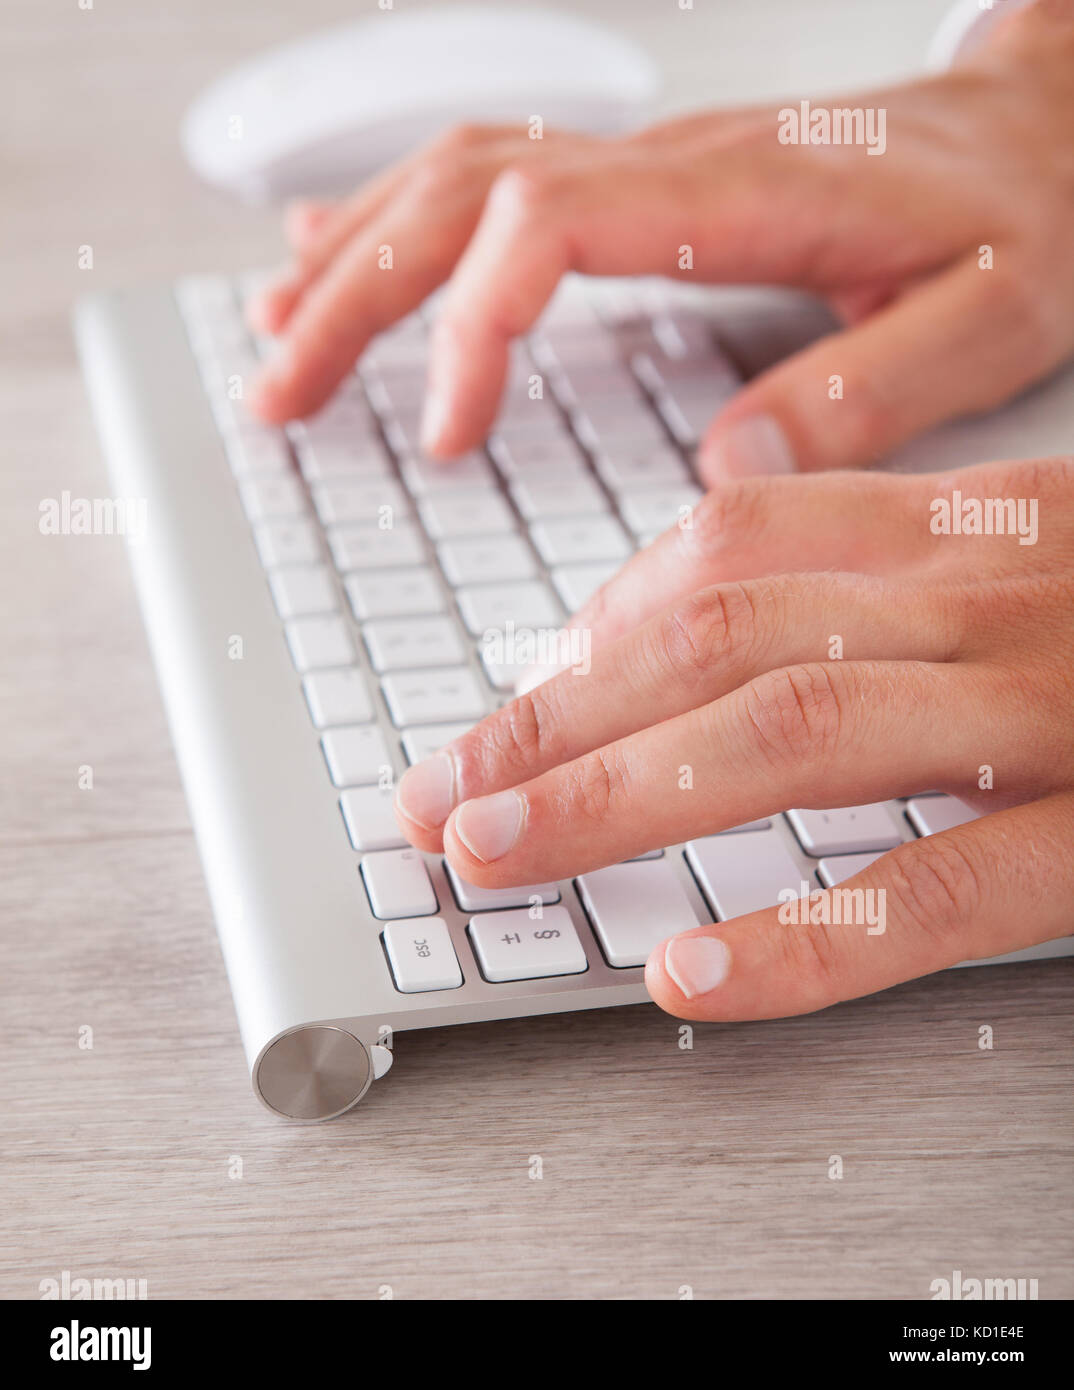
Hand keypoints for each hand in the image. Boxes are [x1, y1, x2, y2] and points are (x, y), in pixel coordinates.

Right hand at [247, 1, 1073, 477]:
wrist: (1046, 131)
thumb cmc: (1025, 222)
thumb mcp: (995, 316)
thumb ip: (875, 386)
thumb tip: (726, 459)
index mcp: (746, 194)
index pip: (546, 225)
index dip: (470, 324)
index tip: (445, 438)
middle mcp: (673, 164)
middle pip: (462, 194)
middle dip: (353, 294)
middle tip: (277, 393)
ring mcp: (649, 165)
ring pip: (458, 175)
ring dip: (353, 255)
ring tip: (274, 337)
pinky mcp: (643, 184)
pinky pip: (492, 178)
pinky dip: (400, 216)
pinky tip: (341, 247)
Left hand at [392, 456, 1073, 1019]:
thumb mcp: (1050, 558)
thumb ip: (912, 573)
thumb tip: (746, 609)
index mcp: (970, 529)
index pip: (740, 546)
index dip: (600, 624)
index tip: (524, 693)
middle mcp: (989, 598)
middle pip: (721, 637)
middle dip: (555, 718)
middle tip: (441, 789)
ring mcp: (1045, 707)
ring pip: (795, 730)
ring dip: (615, 794)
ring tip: (495, 854)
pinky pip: (940, 889)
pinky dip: (803, 937)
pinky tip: (690, 978)